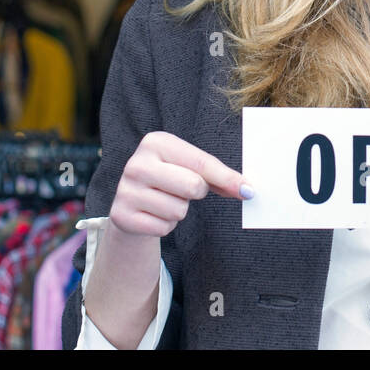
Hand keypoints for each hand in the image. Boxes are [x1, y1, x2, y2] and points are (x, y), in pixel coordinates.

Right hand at [110, 131, 251, 238]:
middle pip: (193, 186)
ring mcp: (126, 190)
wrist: (131, 204)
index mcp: (155, 142)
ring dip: (179, 211)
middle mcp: (136, 163)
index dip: (227, 178)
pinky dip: (165, 225)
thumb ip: (218, 176)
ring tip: (164, 201)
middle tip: (184, 190)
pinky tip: (153, 214)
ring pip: (178, 210)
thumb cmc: (169, 180)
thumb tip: (247, 190)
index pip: (201, 163)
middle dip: (197, 193)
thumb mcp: (190, 168)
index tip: (248, 191)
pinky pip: (163, 228)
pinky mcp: (121, 215)